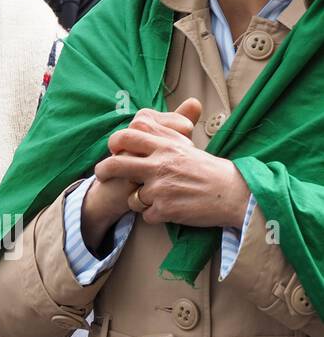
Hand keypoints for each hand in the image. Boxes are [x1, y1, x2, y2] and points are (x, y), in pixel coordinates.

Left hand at [81, 99, 201, 248]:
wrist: (235, 194)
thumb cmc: (211, 170)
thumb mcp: (186, 146)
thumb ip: (162, 136)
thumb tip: (139, 121)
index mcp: (166, 146)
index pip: (127, 136)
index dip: (115, 142)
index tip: (114, 149)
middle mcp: (160, 165)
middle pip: (116, 164)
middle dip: (103, 170)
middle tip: (101, 175)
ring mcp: (161, 188)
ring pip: (132, 197)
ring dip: (141, 200)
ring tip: (161, 198)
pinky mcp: (165, 209)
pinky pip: (146, 215)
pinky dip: (155, 215)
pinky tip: (171, 209)